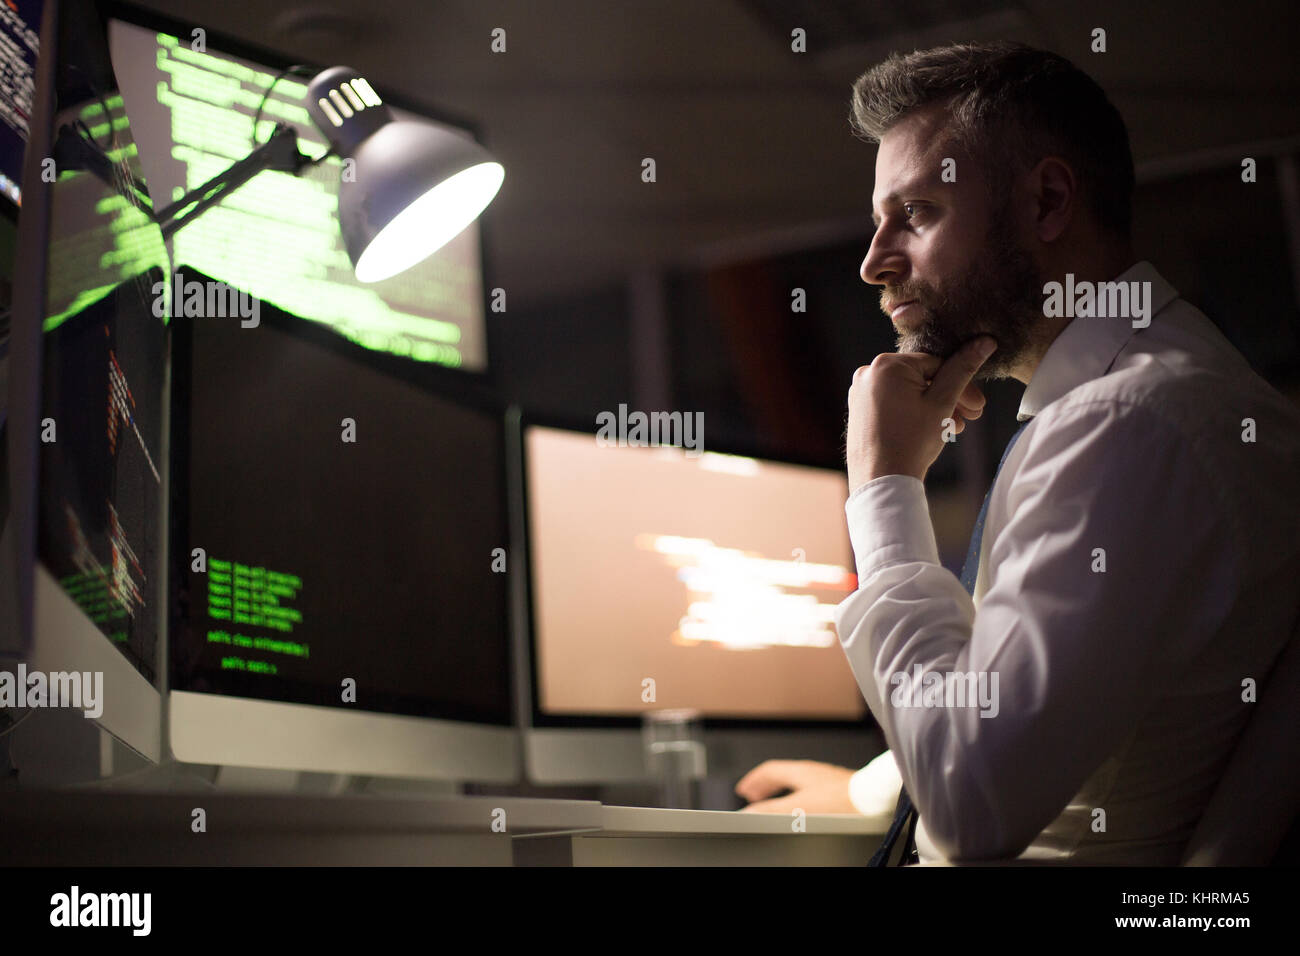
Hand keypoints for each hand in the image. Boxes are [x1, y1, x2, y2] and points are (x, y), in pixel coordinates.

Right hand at [734, 760, 857, 813]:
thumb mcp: (799, 808)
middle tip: (755, 796)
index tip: (744, 790)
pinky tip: (806, 808)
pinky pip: (811, 788)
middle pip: (782, 774)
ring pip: (797, 781)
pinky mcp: (839, 788)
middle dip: (766, 785)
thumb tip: (748, 812)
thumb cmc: (841, 800)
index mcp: (800, 771)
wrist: (873, 799)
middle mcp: (813, 771)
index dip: (753, 780)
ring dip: (782, 791)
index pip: (769, 770)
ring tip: (777, 803)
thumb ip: (771, 810)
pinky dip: (799, 796)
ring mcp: (827, 778)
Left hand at [846, 336, 995, 490]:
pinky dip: (915, 412)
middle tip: (971, 417)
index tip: (978, 405)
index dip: (962, 385)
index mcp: (887, 365)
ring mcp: (861, 392)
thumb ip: (963, 369)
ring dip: (935, 407)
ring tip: (954, 427)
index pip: (937, 364)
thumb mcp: (943, 402)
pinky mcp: (860, 409)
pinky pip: (894, 403)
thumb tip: (984, 342)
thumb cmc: (911, 443)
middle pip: (923, 378)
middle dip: (950, 398)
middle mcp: (869, 373)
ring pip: (910, 392)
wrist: (881, 482)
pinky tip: (933, 428)